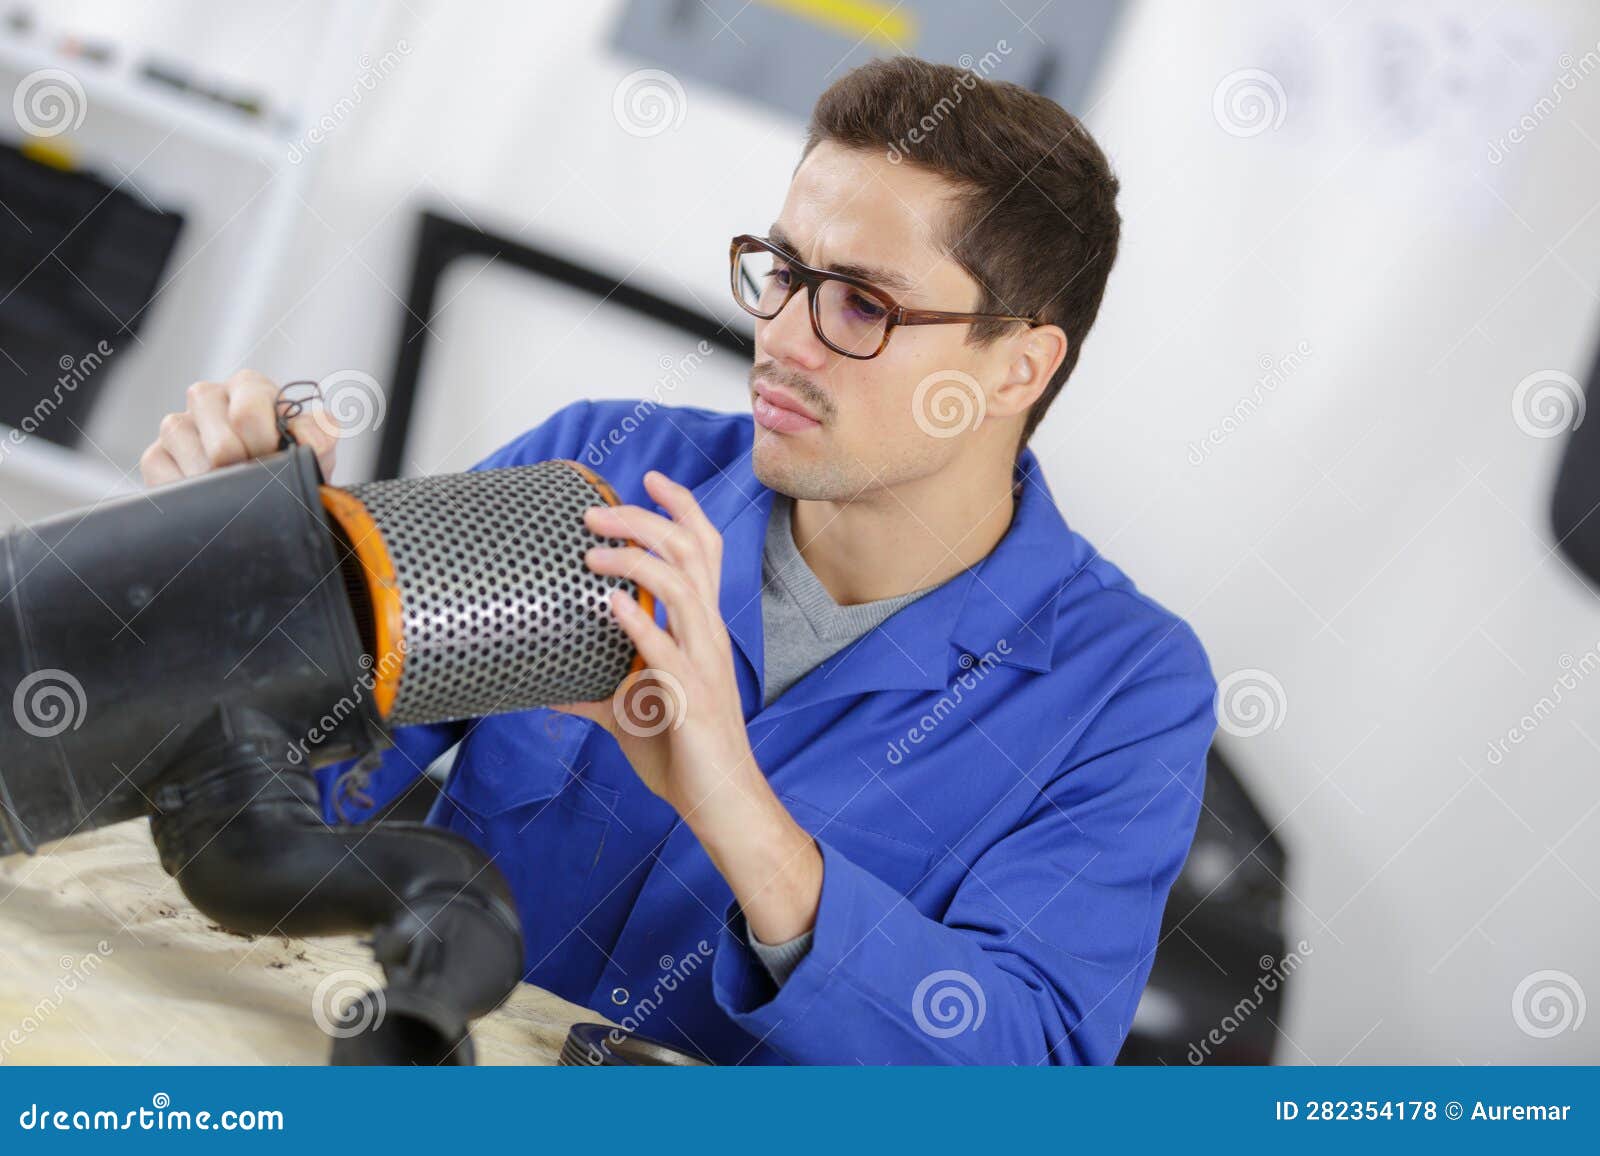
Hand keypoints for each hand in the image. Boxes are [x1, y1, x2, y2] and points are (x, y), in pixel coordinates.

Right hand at [139, 369, 337, 486]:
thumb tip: (303, 435)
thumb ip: (320, 434)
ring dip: (217, 481)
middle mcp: (208, 397)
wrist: (271, 495)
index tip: (274, 460)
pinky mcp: (155, 455)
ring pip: (186, 449)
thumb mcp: (316, 448)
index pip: (248, 412)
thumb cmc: (292, 463)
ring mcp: (177, 425)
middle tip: (257, 479)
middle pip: (219, 441)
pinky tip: (208, 495)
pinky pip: (161, 473)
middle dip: (243, 468)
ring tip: (235, 487)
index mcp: (249, 387)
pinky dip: (189, 494)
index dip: (264, 445)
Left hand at [554, 470, 823, 941]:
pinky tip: (610, 605)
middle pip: (692, 553)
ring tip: (593, 554)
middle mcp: (707, 636)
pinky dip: (638, 623)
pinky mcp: (691, 697)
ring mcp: (702, 663)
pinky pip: (666, 651)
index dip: (681, 507)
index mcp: (701, 630)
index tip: (649, 476)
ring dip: (636, 562)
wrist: (719, 801)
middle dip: (646, 521)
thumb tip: (547, 687)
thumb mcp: (629, 713)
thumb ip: (596, 691)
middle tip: (597, 514)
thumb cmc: (682, 753)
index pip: (704, 550)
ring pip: (683, 589)